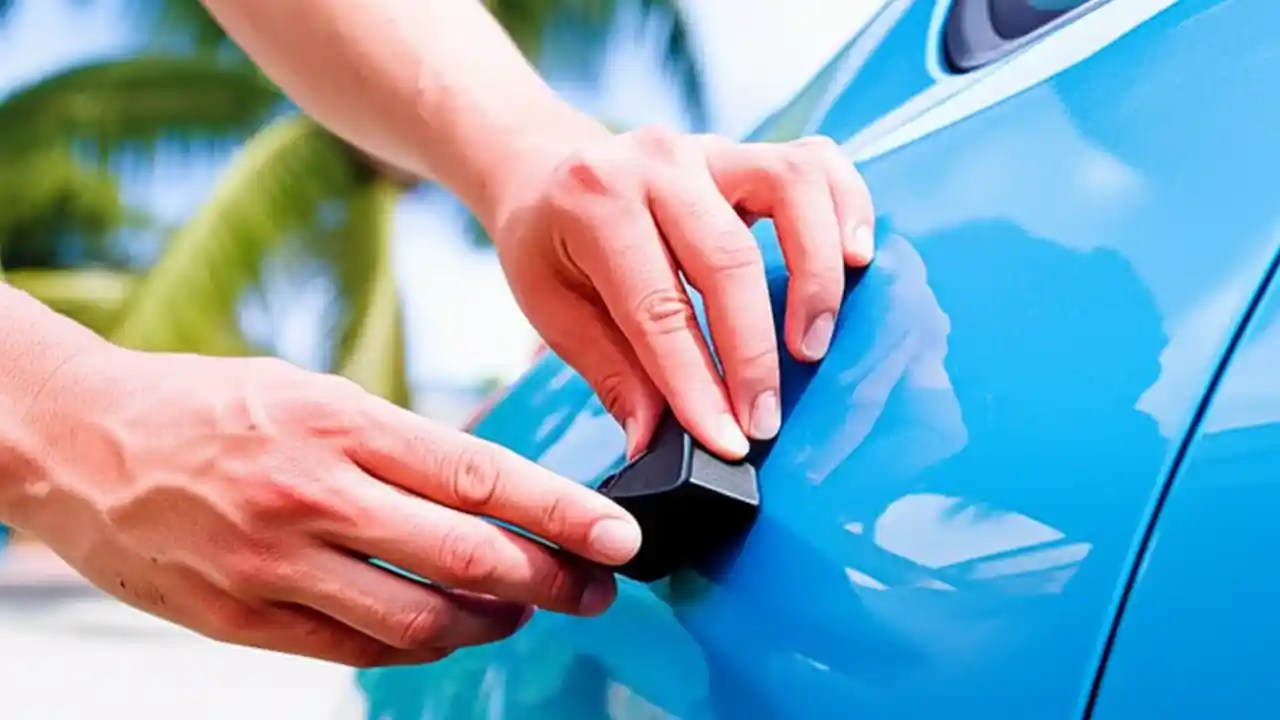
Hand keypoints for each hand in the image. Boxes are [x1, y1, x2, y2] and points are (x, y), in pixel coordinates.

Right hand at [13, 346, 640, 666]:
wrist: (80, 440)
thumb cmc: (207, 405)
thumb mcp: (313, 391)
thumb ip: (396, 444)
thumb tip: (487, 492)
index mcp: (341, 422)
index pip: (480, 475)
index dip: (562, 512)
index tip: (618, 535)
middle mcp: (315, 494)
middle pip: (466, 553)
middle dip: (550, 578)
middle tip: (596, 587)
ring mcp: (275, 563)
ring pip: (418, 616)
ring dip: (488, 621)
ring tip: (522, 610)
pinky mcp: (241, 616)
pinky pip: (355, 648)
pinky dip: (415, 645)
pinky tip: (446, 631)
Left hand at [485, 123, 874, 458]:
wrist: (544, 167)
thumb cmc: (548, 242)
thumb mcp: (552, 307)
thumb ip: (612, 371)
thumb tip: (654, 440)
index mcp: (594, 201)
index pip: (657, 306)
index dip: (697, 383)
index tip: (726, 441)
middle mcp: (657, 160)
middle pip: (727, 259)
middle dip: (753, 354)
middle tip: (764, 422)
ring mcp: (710, 147)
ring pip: (792, 190)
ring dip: (814, 277)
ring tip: (811, 346)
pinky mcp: (750, 149)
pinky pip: (819, 164)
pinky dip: (848, 208)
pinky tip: (854, 260)